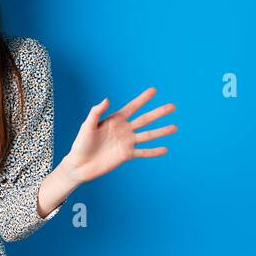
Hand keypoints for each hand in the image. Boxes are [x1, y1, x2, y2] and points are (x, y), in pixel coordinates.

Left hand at [62, 87, 177, 183]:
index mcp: (114, 120)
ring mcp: (126, 142)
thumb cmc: (81, 144)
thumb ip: (96, 112)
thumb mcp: (87, 126)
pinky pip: (143, 152)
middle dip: (158, 113)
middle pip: (145, 119)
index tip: (154, 90)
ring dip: (161, 131)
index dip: (142, 99)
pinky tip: (165, 149)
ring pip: (148, 135)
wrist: (80, 164)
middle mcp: (124, 130)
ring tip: (175, 127)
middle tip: (173, 106)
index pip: (132, 107)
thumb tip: (107, 99)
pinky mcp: (127, 155)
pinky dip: (154, 151)